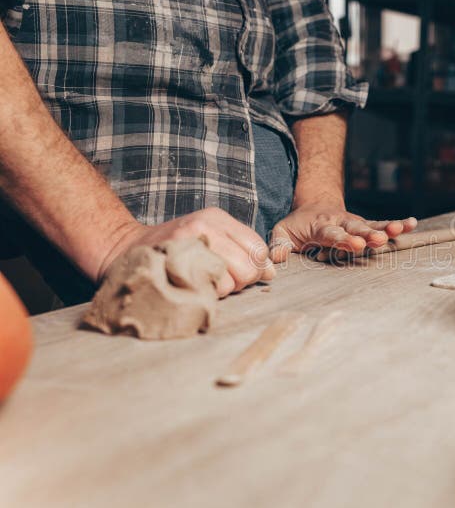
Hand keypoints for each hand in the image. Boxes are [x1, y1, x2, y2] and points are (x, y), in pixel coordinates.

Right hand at [98, 207, 274, 296]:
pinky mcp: (177, 264)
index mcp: (216, 218)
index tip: (242, 272)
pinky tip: (194, 287)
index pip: (258, 247)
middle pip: (250, 267)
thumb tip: (271, 273)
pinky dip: (207, 295)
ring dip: (222, 289)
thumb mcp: (209, 237)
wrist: (124, 249)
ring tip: (203, 281)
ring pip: (232, 280)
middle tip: (221, 279)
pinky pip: (211, 290)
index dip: (256, 267)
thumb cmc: (174, 248)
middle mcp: (204, 225)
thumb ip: (242, 250)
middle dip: (241, 281)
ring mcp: (190, 243)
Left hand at [268, 202, 416, 262]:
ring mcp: (356, 224)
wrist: (315, 205)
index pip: (333, 234)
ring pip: (372, 225)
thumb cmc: (298, 225)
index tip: (356, 245)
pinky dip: (397, 224)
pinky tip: (411, 224)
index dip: (345, 240)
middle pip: (356, 229)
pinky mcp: (366, 226)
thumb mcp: (282, 232)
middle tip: (379, 239)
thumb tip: (277, 260)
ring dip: (386, 228)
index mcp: (321, 227)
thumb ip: (279, 245)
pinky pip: (382, 224)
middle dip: (368, 234)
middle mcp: (341, 223)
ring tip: (400, 229)